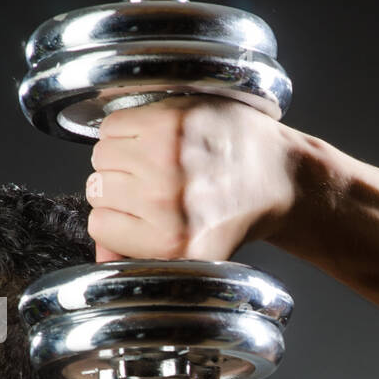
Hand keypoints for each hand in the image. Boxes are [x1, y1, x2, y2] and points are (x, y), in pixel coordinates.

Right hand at [85, 96, 299, 263]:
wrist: (280, 175)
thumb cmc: (235, 213)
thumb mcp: (191, 252)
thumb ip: (140, 255)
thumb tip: (101, 257)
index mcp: (169, 244)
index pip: (100, 227)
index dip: (117, 217)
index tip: (140, 212)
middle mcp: (165, 203)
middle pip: (98, 190)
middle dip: (120, 187)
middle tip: (156, 184)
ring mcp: (167, 159)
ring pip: (102, 156)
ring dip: (121, 157)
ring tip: (159, 161)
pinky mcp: (170, 122)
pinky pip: (112, 126)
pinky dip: (126, 130)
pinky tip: (158, 139)